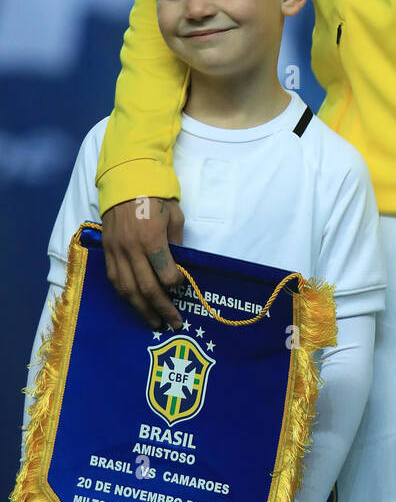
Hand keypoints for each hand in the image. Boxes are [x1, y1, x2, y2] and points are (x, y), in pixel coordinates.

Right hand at [101, 197, 184, 328]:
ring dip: (141, 309)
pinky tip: (134, 304)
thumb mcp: (175, 215)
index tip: (182, 288)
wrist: (126, 178)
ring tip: (153, 322)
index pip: (164, 272)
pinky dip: (125, 295)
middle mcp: (131, 249)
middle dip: (161, 308)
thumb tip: (179, 265)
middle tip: (173, 322)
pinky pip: (114, 279)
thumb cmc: (156, 194)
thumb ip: (176, 242)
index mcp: (152, 238)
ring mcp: (116, 251)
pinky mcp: (107, 251)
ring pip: (126, 289)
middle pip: (145, 287)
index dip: (175, 285)